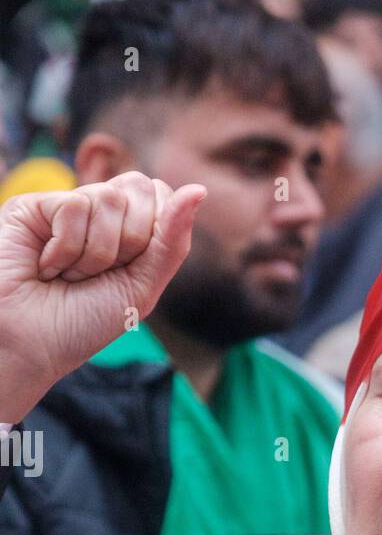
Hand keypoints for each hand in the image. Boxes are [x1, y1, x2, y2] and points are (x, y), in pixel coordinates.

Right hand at [0, 172, 205, 423]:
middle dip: (129, 245)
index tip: (129, 271)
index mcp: (128, 231)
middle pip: (141, 191)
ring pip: (109, 200)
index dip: (155, 234)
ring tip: (68, 276)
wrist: (30, 345)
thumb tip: (198, 189)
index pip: (163, 198)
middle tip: (97, 276)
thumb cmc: (83, 323)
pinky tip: (46, 266)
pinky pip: (75, 206)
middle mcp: (98, 213)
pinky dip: (67, 250)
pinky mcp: (34, 205)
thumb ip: (172, 241)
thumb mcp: (141, 288)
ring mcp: (66, 206)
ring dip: (95, 255)